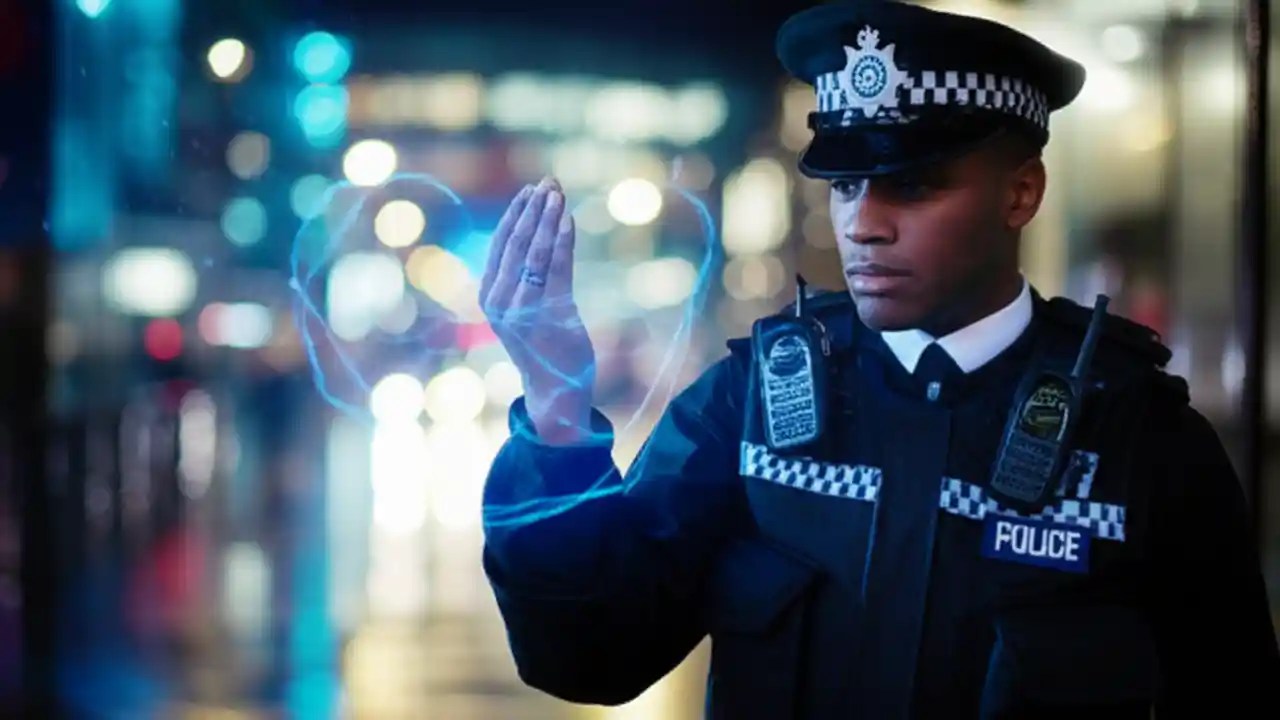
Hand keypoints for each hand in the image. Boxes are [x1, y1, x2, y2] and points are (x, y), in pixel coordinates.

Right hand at [480, 177, 595, 438]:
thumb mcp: (521, 309)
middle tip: (548, 182)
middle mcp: (501, 301)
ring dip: (548, 217)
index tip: (531, 190)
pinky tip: (568, 219)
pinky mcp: (552, 313)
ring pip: (536, 251)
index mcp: (490, 297)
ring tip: (558, 192)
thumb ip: (519, 279)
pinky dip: (562, 239)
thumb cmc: (541, 345)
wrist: (554, 388)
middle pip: (517, 242)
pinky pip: (557, 268)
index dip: (516, 214)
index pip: (501, 245)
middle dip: (533, 208)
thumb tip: (532, 236)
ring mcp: (525, 308)